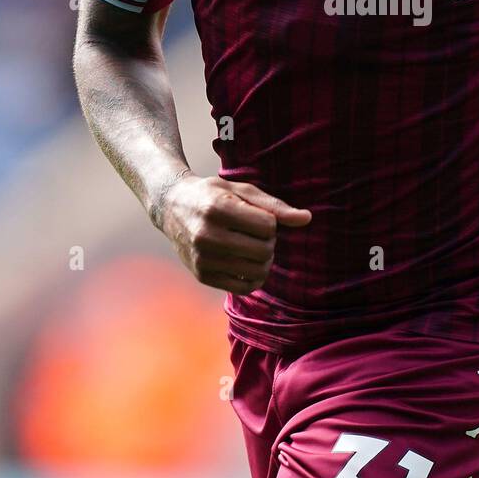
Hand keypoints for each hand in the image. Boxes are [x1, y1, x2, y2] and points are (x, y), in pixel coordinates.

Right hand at [155, 174, 311, 294]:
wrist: (171, 206)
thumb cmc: (213, 194)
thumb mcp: (241, 190)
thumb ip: (274, 206)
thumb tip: (307, 219)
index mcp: (217, 208)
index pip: (267, 226)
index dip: (270, 221)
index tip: (258, 216)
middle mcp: (206, 235)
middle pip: (263, 250)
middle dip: (269, 242)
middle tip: (258, 234)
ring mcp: (202, 258)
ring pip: (256, 271)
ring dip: (264, 260)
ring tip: (254, 247)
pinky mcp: (202, 275)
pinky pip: (243, 287)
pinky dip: (254, 278)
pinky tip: (249, 263)